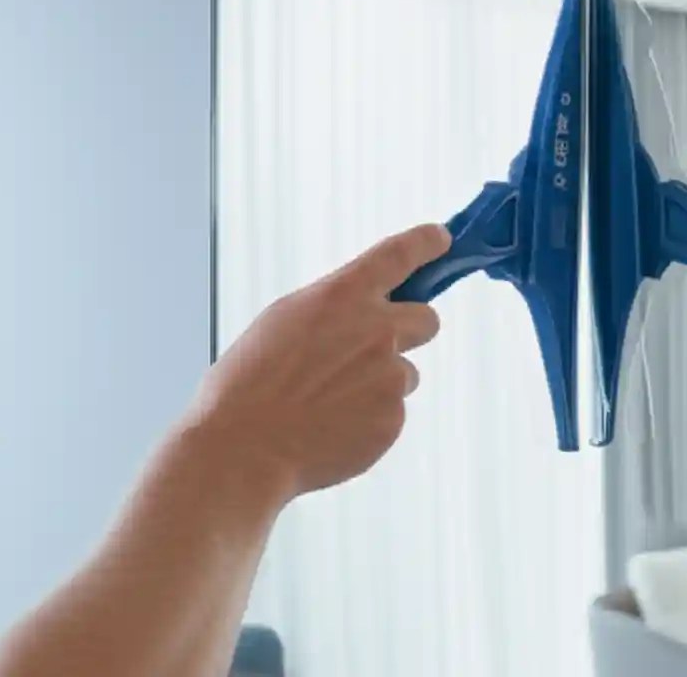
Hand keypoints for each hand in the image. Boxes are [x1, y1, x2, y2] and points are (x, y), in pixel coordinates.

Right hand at [186, 223, 450, 498]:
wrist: (245, 448)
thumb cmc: (248, 384)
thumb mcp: (284, 322)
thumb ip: (333, 312)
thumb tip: (360, 316)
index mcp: (342, 296)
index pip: (399, 255)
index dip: (426, 243)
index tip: (440, 238)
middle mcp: (377, 330)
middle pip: (428, 319)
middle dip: (411, 330)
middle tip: (376, 350)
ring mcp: (390, 375)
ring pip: (404, 374)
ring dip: (379, 384)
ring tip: (329, 404)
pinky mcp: (393, 418)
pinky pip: (392, 413)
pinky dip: (368, 421)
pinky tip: (330, 429)